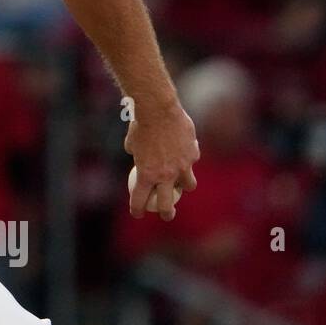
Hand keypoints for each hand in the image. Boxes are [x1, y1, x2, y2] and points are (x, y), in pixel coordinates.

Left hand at [124, 102, 198, 220]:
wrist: (158, 110)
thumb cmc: (140, 125)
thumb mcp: (132, 143)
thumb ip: (137, 154)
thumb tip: (137, 156)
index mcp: (147, 175)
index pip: (140, 199)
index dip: (137, 209)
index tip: (137, 213)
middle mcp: (166, 175)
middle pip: (168, 203)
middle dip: (167, 213)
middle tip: (167, 215)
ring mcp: (182, 166)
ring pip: (188, 185)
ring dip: (185, 186)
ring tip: (182, 185)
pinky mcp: (193, 154)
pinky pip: (192, 161)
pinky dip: (188, 159)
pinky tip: (185, 153)